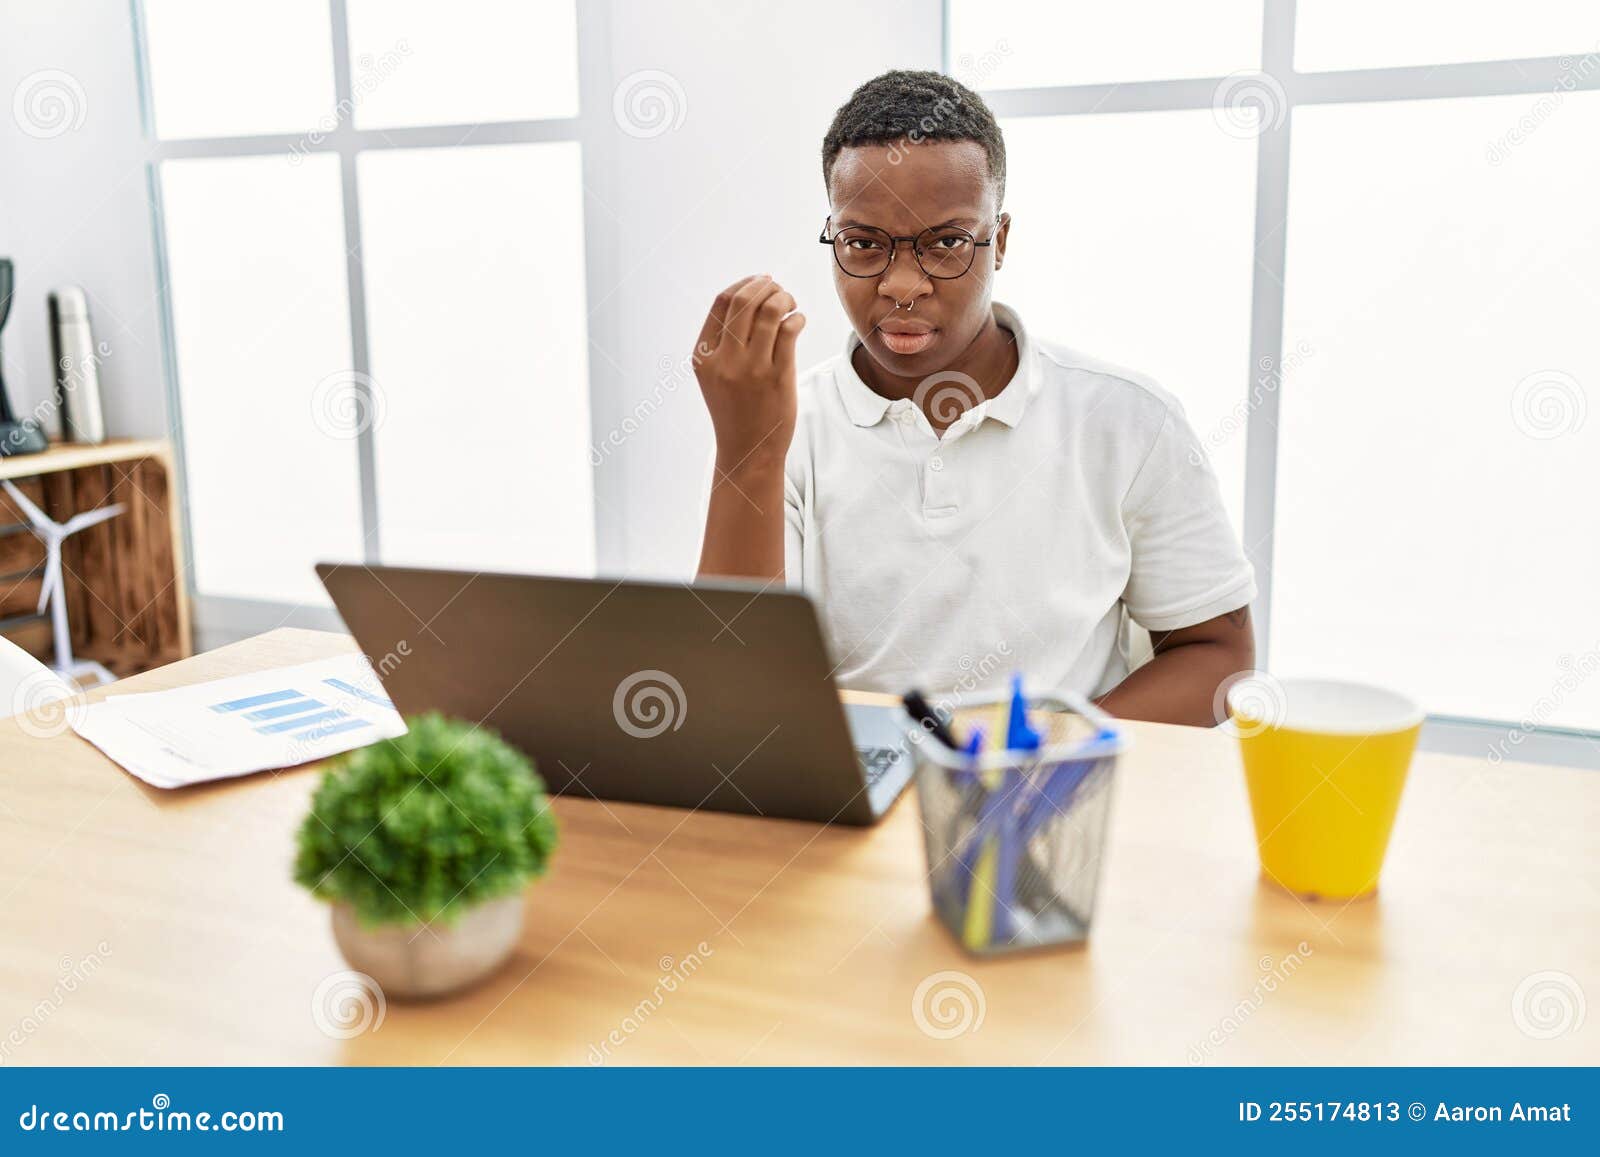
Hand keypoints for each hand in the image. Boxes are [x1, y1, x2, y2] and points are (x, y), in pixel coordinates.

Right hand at [693, 275, 805, 475]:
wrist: (748, 451)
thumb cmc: (735, 410)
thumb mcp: (716, 375)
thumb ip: (725, 341)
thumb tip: (751, 297)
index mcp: (704, 355)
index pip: (721, 302)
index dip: (744, 284)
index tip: (761, 282)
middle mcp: (724, 359)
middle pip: (744, 301)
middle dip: (766, 286)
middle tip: (779, 290)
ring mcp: (751, 368)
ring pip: (769, 311)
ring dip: (785, 299)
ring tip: (791, 304)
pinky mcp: (777, 377)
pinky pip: (789, 330)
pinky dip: (797, 318)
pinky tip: (798, 322)